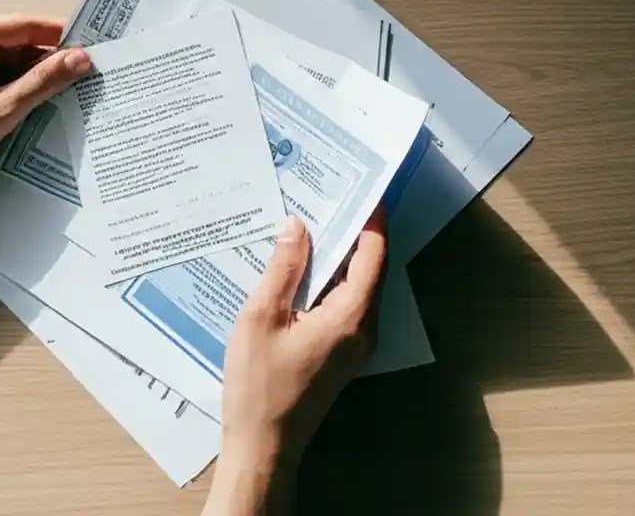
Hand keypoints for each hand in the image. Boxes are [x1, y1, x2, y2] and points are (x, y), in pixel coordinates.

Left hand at [0, 14, 90, 197]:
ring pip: (1, 61)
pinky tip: (30, 106)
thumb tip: (82, 59)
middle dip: (45, 63)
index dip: (61, 37)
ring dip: (28, 79)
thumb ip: (42, 82)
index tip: (94, 50)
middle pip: (13, 43)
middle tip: (84, 80)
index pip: (23, 26)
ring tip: (63, 96)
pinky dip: (8, 88)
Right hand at [203, 210, 385, 515]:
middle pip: (368, 268)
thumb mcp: (261, 317)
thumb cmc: (259, 388)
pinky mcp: (339, 354)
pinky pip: (342, 307)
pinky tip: (297, 272)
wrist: (262, 446)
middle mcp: (363, 329)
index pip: (374, 255)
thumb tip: (297, 227)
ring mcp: (354, 344)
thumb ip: (282, 268)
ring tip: (307, 228)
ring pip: (354, 288)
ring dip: (335, 259)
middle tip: (326, 199)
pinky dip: (326, 283)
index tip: (359, 189)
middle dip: (351, 233)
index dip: (370, 219)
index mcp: (351, 316)